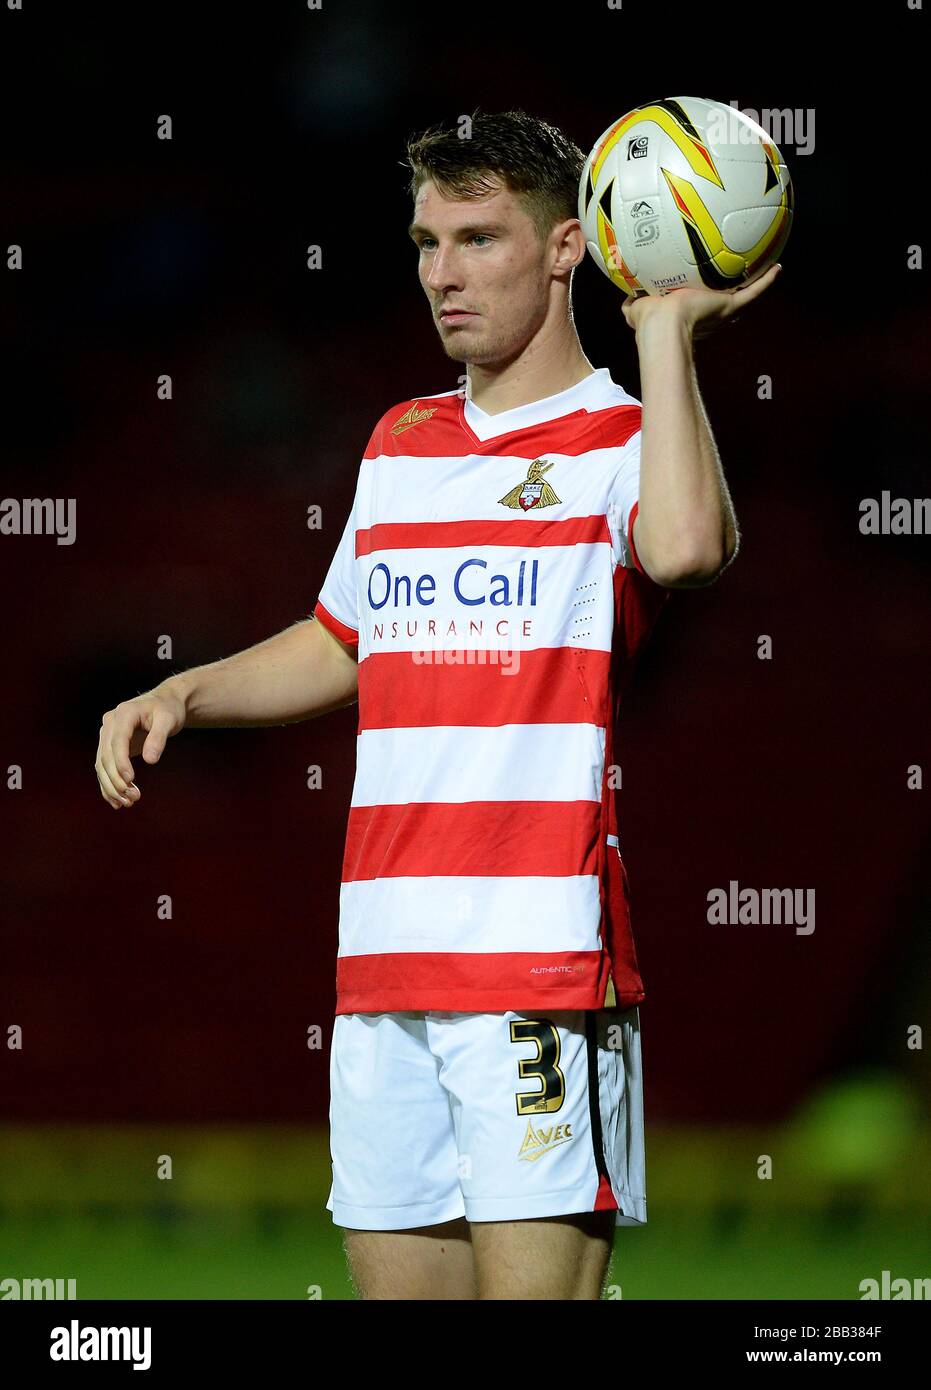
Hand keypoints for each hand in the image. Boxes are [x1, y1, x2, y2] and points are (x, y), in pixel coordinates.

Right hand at [95, 687, 186, 808]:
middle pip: (106, 755)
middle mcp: (110, 724)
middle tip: (132, 798)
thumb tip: (150, 760)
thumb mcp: (169, 720)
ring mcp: (106, 735)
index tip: (130, 780)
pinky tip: (116, 801)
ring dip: (111, 786)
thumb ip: (159, 738)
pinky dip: (108, 785)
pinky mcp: (108, 746)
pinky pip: (104, 768)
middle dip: (117, 779)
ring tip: (127, 803)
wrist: (163, 704)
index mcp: (124, 714)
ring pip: (101, 765)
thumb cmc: (168, 710)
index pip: (117, 741)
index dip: (121, 762)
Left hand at [621, 263, 781, 339]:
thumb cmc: (648, 320)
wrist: (663, 324)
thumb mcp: (635, 308)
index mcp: (686, 315)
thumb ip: (631, 303)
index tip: (702, 293)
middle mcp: (706, 315)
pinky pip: (752, 292)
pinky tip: (777, 267)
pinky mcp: (729, 307)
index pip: (695, 307)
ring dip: (755, 284)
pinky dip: (766, 281)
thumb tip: (625, 297)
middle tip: (737, 280)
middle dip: (728, 295)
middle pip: (721, 303)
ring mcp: (719, 311)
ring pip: (742, 297)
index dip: (698, 300)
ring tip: (767, 270)